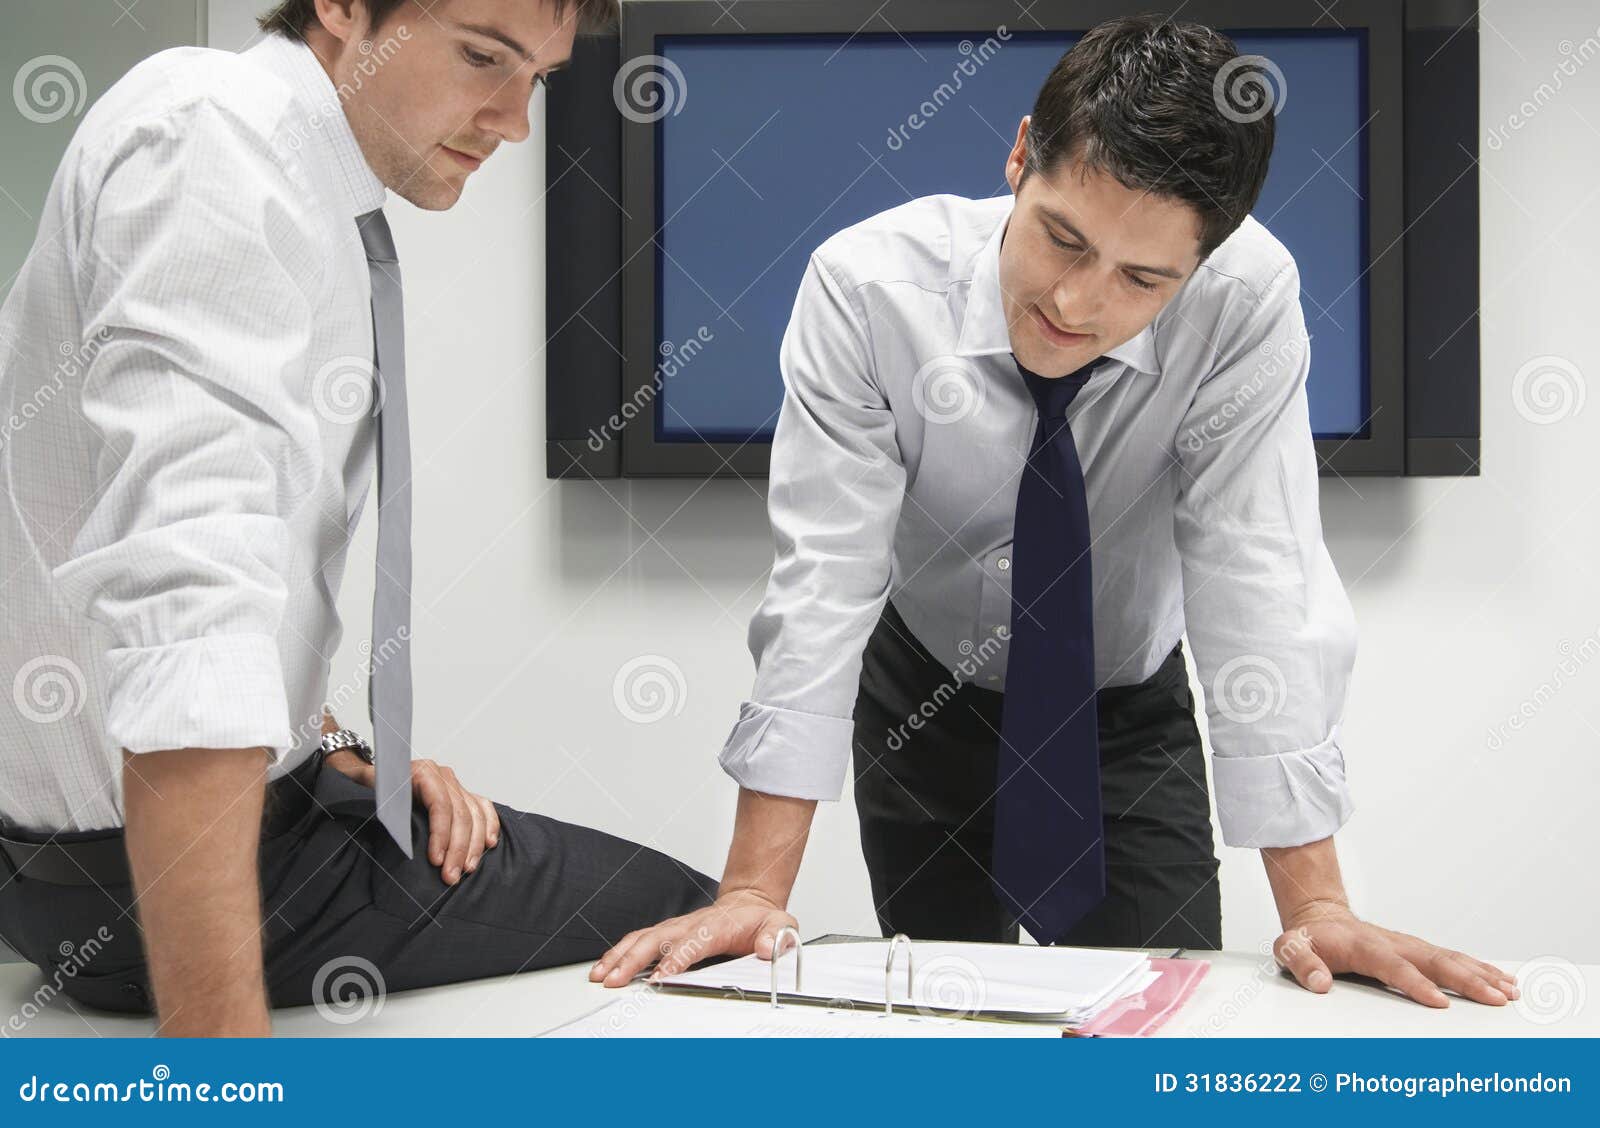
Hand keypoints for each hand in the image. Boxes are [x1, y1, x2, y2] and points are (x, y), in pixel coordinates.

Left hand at [326, 751, 499, 883]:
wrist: (379, 776)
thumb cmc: (374, 786)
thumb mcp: (366, 787)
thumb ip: (376, 797)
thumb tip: (387, 817)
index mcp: (423, 772)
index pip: (441, 804)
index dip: (441, 834)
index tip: (436, 861)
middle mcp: (444, 776)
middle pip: (461, 814)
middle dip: (458, 849)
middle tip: (451, 877)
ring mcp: (455, 785)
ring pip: (475, 815)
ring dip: (474, 846)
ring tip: (466, 870)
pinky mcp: (463, 795)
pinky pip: (484, 809)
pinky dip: (489, 826)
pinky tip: (489, 845)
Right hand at [588, 890, 797, 987]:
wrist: (748, 903)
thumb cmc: (760, 919)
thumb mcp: (780, 925)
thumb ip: (777, 936)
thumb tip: (769, 949)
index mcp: (715, 927)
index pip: (691, 943)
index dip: (675, 960)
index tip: (660, 977)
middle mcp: (689, 925)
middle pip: (655, 940)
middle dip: (632, 960)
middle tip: (613, 980)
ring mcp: (676, 928)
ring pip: (641, 939)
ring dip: (619, 956)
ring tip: (600, 975)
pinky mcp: (668, 933)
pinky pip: (639, 940)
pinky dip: (620, 952)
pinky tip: (606, 965)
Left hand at [1272, 901, 1520, 1007]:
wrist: (1320, 917)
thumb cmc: (1308, 938)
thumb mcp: (1290, 948)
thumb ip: (1301, 963)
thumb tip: (1319, 983)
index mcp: (1364, 945)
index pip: (1394, 966)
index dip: (1416, 984)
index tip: (1439, 1003)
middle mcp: (1393, 943)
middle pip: (1435, 961)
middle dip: (1467, 980)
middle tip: (1497, 999)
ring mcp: (1408, 945)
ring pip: (1450, 959)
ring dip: (1481, 975)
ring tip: (1511, 992)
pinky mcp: (1418, 950)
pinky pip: (1452, 959)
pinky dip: (1480, 969)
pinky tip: (1502, 981)